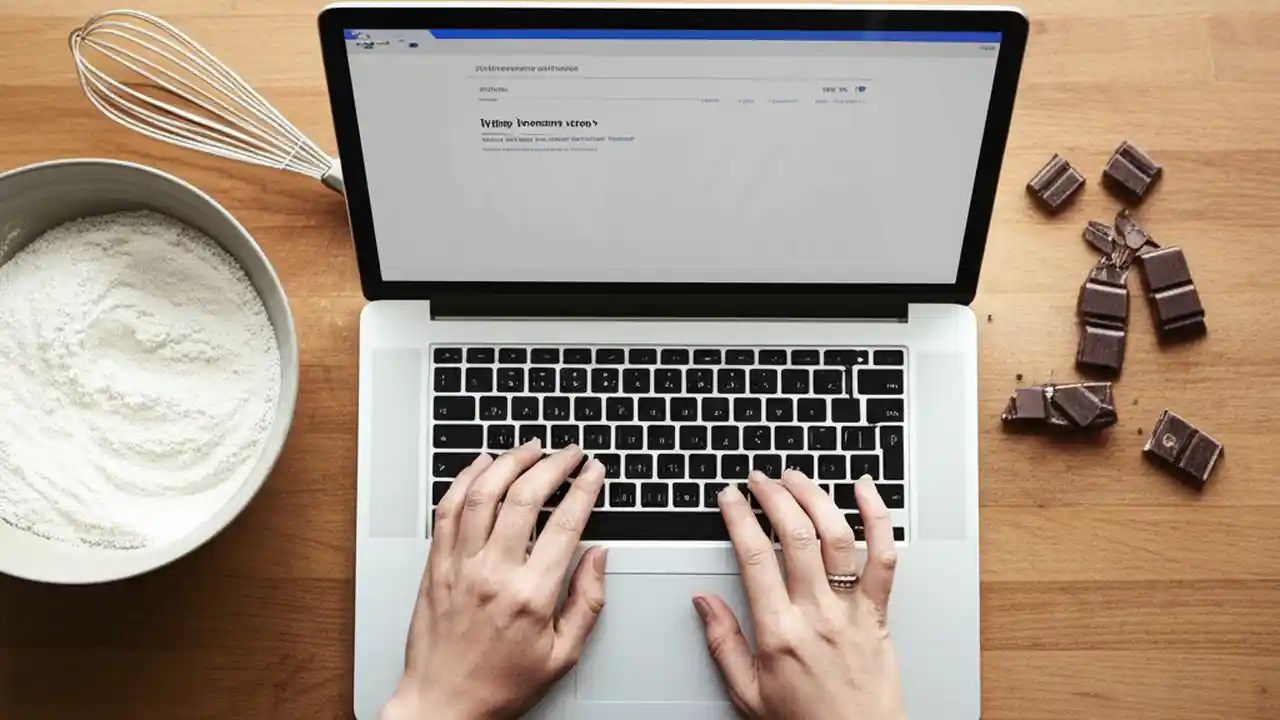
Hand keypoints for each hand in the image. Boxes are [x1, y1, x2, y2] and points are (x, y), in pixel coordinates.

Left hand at [382, 441, 607, 719]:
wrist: (442, 707)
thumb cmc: (500, 686)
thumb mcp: (562, 655)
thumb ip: (587, 602)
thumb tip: (600, 557)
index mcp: (531, 596)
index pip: (565, 524)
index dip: (584, 488)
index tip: (593, 471)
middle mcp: (493, 574)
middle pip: (524, 497)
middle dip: (552, 464)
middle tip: (568, 452)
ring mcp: (459, 567)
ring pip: (483, 493)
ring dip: (509, 462)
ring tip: (529, 448)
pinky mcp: (434, 567)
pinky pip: (447, 510)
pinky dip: (465, 480)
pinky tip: (481, 466)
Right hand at [694, 472, 904, 719]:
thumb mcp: (748, 692)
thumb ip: (722, 643)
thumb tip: (703, 602)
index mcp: (780, 632)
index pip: (754, 556)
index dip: (739, 517)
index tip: (729, 497)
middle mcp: (818, 614)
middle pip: (796, 535)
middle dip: (774, 496)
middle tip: (759, 479)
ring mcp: (852, 609)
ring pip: (837, 536)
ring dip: (815, 497)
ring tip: (797, 477)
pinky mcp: (880, 611)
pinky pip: (885, 557)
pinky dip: (878, 518)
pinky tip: (865, 491)